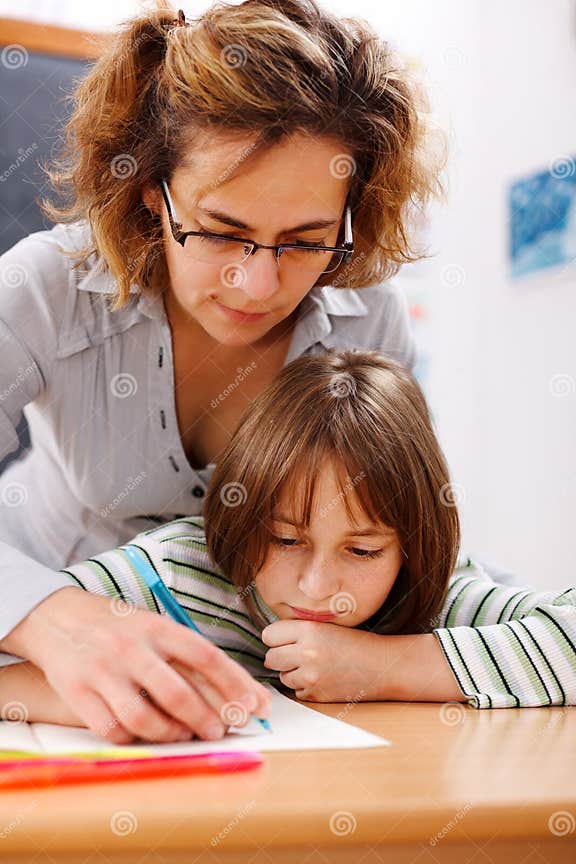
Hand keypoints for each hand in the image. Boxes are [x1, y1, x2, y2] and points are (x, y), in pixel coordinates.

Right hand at [3, 587, 271, 743]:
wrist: (55, 616)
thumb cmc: (115, 625)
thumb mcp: (152, 626)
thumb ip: (185, 654)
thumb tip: (232, 689)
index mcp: (156, 627)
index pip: (205, 656)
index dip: (234, 684)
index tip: (253, 704)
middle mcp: (131, 648)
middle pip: (177, 693)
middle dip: (206, 718)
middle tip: (219, 731)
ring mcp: (102, 672)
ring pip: (144, 718)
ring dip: (171, 734)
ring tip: (184, 735)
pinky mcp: (77, 692)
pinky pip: (112, 729)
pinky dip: (134, 739)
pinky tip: (145, 734)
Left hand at [261, 619, 384, 701]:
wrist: (383, 666)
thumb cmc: (356, 644)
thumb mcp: (327, 627)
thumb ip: (299, 631)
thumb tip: (270, 641)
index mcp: (309, 630)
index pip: (269, 634)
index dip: (276, 638)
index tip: (284, 639)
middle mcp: (307, 653)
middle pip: (270, 657)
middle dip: (280, 657)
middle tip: (297, 655)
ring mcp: (310, 676)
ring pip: (282, 676)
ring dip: (292, 673)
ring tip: (314, 666)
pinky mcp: (316, 695)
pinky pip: (297, 691)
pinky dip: (305, 687)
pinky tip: (323, 679)